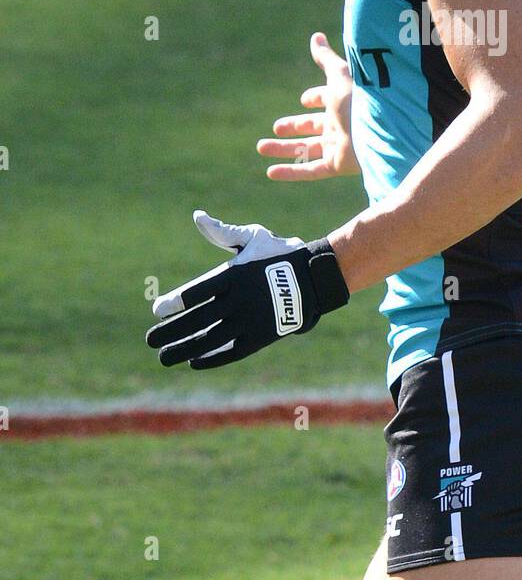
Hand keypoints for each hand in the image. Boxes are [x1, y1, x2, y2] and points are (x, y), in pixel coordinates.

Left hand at [145, 209, 348, 369]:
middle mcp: (240, 299)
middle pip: (197, 319)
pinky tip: (193, 362)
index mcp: (235, 274)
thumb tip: (198, 217)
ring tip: (163, 357)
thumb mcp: (253, 237)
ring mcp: (251, 320)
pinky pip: (231, 352)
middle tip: (150, 340)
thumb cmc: (279, 254)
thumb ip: (223, 232)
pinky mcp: (262, 337)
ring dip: (184, 349)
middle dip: (170, 331)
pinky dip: (212, 358)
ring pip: (210, 339)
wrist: (315, 278)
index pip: (196, 292)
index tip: (158, 310)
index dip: (174, 303)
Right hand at [257, 32, 360, 179]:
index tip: (305, 99)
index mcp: (341, 102)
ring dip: (282, 149)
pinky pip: (310, 170)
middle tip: (276, 127)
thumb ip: (325, 58)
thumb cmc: (361, 99)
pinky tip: (270, 172)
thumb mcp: (340, 75)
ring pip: (306, 149)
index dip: (315, 98)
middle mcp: (339, 125)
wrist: (381, 130)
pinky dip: (290, 172)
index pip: (326, 100)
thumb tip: (316, 36)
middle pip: (312, 127)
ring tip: (260, 147)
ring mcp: (338, 146)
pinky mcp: (338, 165)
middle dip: (294, 126)